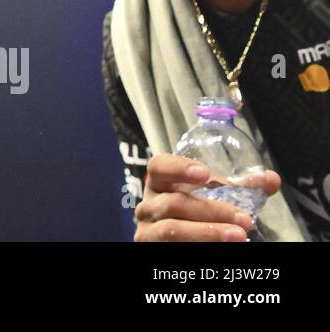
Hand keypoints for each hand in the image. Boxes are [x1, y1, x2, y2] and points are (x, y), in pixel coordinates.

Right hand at [134, 153, 281, 241]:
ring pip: (171, 230)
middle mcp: (148, 205)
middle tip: (244, 219)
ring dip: (207, 232)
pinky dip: (198, 246)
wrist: (179, 242)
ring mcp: (147, 230)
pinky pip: (172, 248)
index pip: (158, 167)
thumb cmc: (195, 214)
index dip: (178, 168)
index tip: (205, 173)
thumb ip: (240, 188)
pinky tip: (220, 250)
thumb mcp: (213, 197)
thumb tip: (271, 179)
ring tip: (238, 237)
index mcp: (160, 184)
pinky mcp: (151, 250)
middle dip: (212, 211)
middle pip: (173, 203)